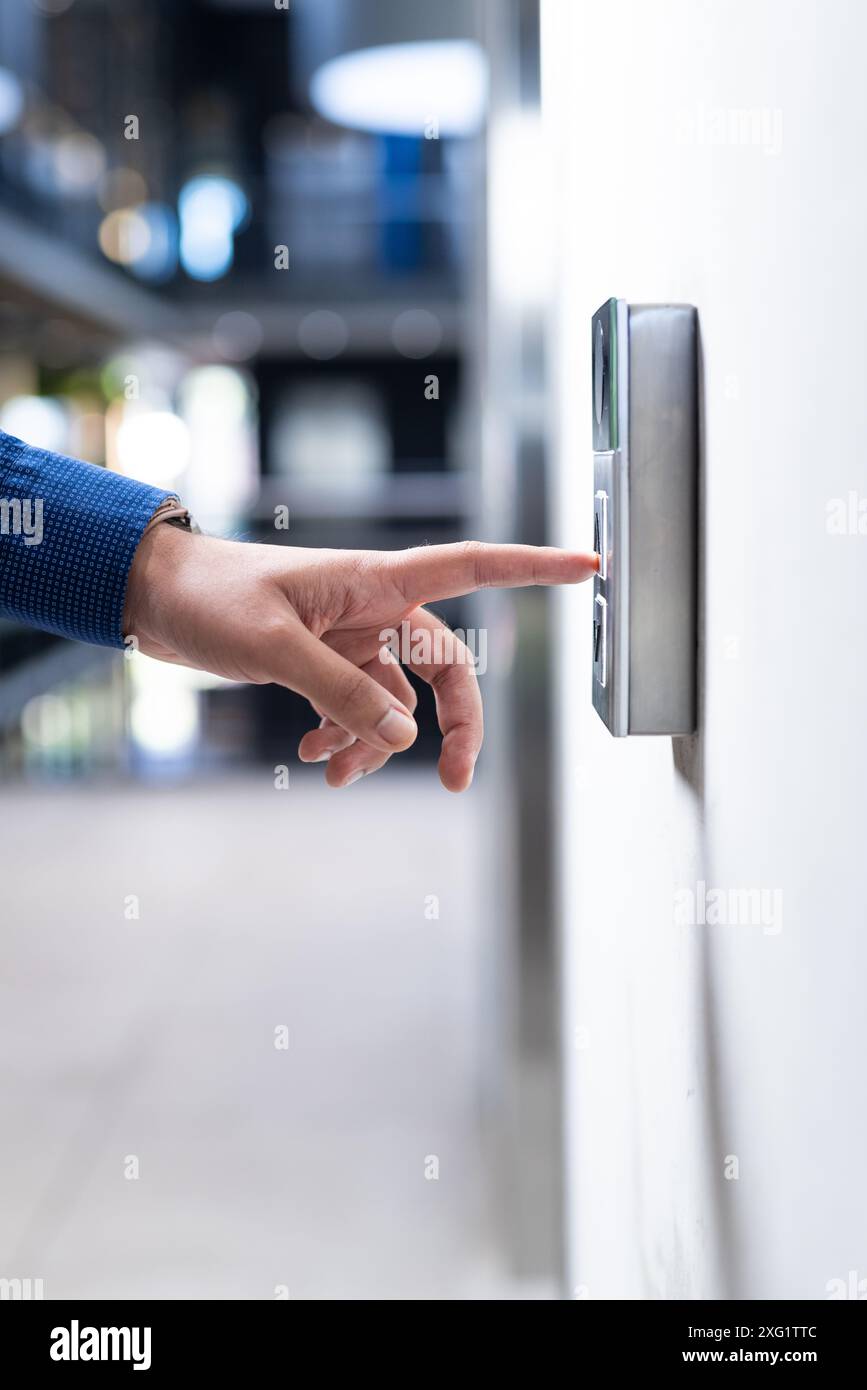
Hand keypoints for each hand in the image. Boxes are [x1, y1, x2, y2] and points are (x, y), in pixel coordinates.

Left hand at [124, 527, 596, 790]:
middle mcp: (374, 607)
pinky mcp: (324, 661)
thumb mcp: (275, 647)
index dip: (534, 567)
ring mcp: (351, 636)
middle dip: (454, 724)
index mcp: (374, 580)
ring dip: (375, 742)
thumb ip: (342, 691)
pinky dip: (346, 737)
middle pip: (445, 666)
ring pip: (396, 701)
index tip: (589, 568)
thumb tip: (405, 738)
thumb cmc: (210, 598)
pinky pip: (358, 707)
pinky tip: (317, 756)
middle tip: (453, 781)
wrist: (154, 598)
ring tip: (337, 774)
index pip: (473, 566)